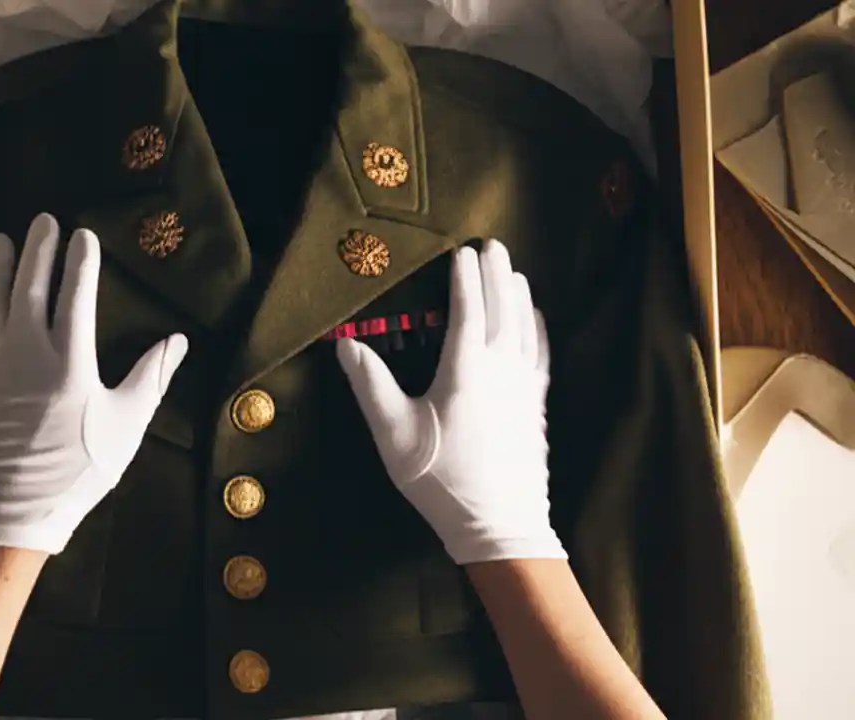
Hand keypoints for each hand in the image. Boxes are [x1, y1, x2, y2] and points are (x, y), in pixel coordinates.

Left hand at [0, 213, 187, 553]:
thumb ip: (150, 378)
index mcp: (70, 359)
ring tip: (2, 240)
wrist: (11, 512)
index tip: (83, 235)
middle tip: (42, 220)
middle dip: (37, 249)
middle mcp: (27, 350)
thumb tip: (177, 341)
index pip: (75, 294)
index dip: (80, 261)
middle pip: (30, 285)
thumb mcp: (126, 426)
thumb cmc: (78, 470)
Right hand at [336, 239, 563, 564]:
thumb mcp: (393, 435)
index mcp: (465, 371)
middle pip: (502, 309)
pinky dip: (537, 327)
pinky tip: (536, 318)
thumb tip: (346, 344)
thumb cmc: (439, 479)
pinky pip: (540, 353)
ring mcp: (524, 387)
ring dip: (519, 294)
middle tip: (492, 245)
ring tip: (512, 271)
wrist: (498, 525)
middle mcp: (501, 370)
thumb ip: (370, 386)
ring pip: (525, 327)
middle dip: (496, 274)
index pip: (467, 310)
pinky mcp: (536, 405)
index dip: (464, 279)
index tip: (460, 252)